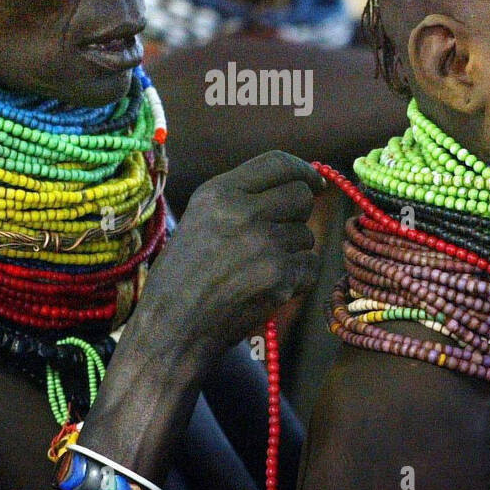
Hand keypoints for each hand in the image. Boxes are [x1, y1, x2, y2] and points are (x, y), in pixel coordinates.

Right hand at [134, 150, 324, 357]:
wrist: (173, 327)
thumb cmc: (183, 275)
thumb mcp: (200, 218)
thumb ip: (242, 198)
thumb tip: (302, 186)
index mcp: (218, 192)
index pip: (278, 162)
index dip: (303, 171)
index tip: (316, 183)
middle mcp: (243, 212)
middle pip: (301, 196)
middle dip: (297, 214)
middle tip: (275, 235)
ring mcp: (265, 245)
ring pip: (306, 235)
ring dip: (291, 251)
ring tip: (256, 269)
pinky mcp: (281, 277)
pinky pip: (310, 267)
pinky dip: (297, 279)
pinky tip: (266, 288)